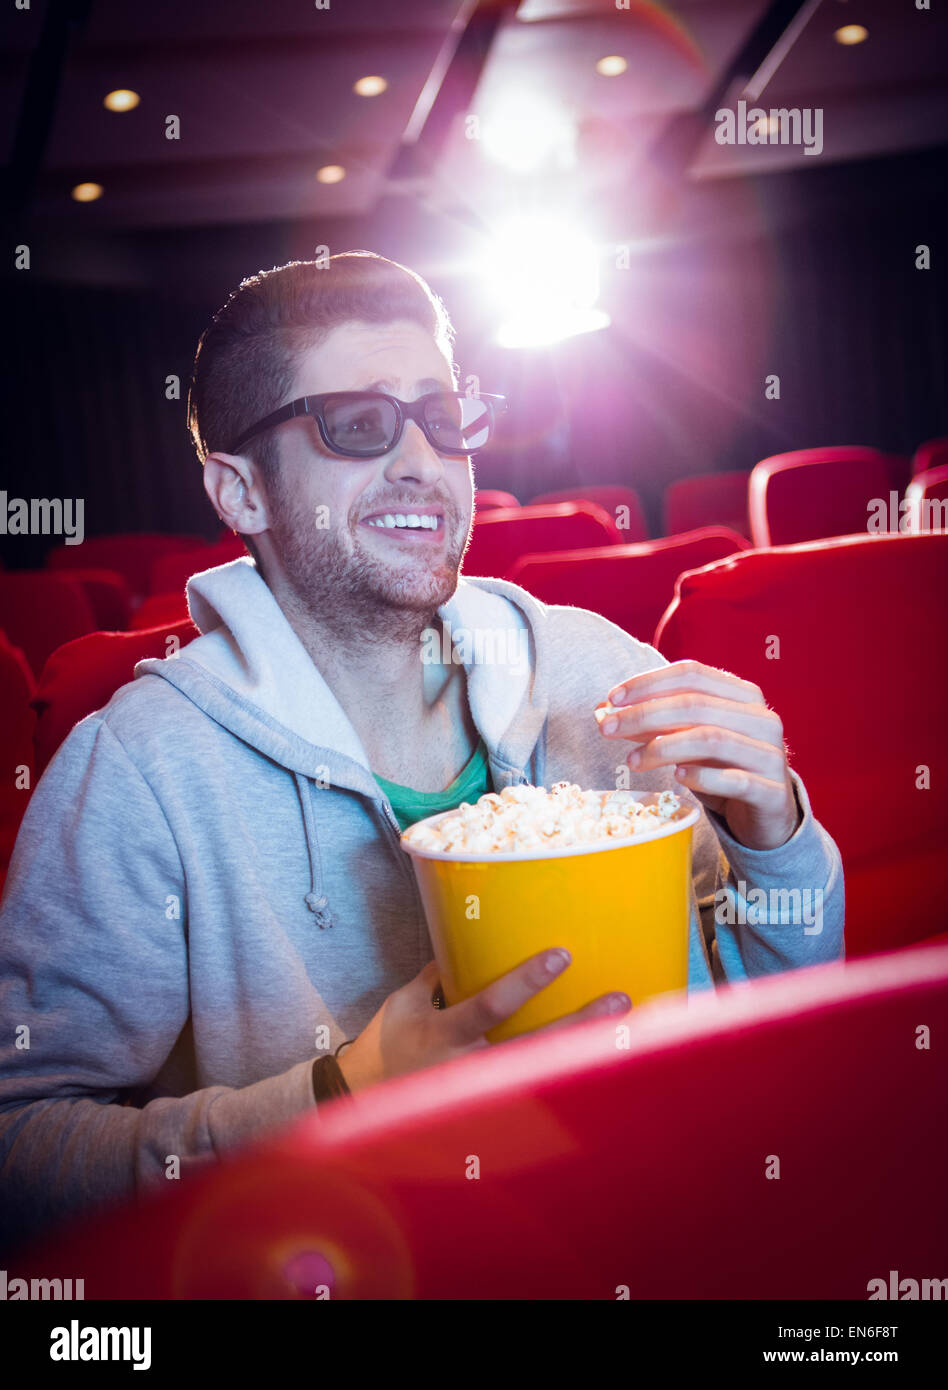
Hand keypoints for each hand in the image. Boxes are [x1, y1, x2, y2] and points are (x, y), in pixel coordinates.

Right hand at [336, 951, 630, 1092]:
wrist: (365, 1101)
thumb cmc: (386, 1044)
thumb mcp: (405, 1003)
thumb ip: (440, 975)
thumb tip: (472, 938)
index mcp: (442, 1036)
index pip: (489, 1005)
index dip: (527, 982)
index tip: (562, 956)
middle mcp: (467, 1069)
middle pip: (534, 1047)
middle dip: (579, 1023)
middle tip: (618, 999)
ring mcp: (482, 1096)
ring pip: (543, 1075)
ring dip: (585, 1055)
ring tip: (627, 1034)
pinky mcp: (491, 1112)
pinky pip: (536, 1095)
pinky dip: (569, 1082)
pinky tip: (603, 1067)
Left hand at [595, 660, 799, 850]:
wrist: (767, 815)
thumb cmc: (723, 769)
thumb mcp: (688, 743)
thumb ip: (654, 725)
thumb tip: (604, 712)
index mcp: (743, 694)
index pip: (692, 673)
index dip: (648, 682)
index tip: (612, 698)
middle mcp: (761, 718)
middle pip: (695, 704)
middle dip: (644, 714)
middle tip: (607, 728)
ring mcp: (770, 754)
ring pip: (710, 739)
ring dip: (663, 747)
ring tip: (632, 760)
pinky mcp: (772, 791)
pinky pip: (733, 779)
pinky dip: (701, 777)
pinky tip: (676, 777)